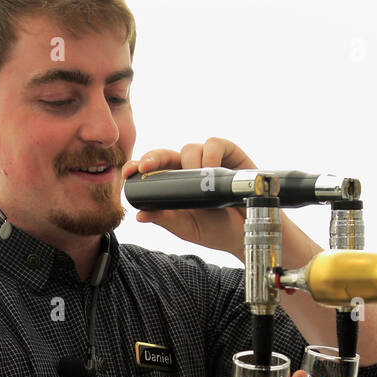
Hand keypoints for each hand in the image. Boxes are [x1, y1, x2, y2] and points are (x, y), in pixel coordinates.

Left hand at [122, 137, 254, 257]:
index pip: (153, 171)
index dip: (139, 167)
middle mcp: (188, 170)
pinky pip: (214, 144)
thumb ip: (165, 220)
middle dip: (153, 158)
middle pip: (166, 155)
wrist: (247, 232)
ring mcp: (208, 161)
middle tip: (146, 168)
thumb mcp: (187, 228)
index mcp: (174, 185)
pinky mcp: (228, 154)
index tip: (129, 173)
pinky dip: (211, 154)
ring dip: (190, 163)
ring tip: (199, 181)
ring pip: (190, 149)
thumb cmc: (216, 229)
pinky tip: (212, 170)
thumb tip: (139, 215)